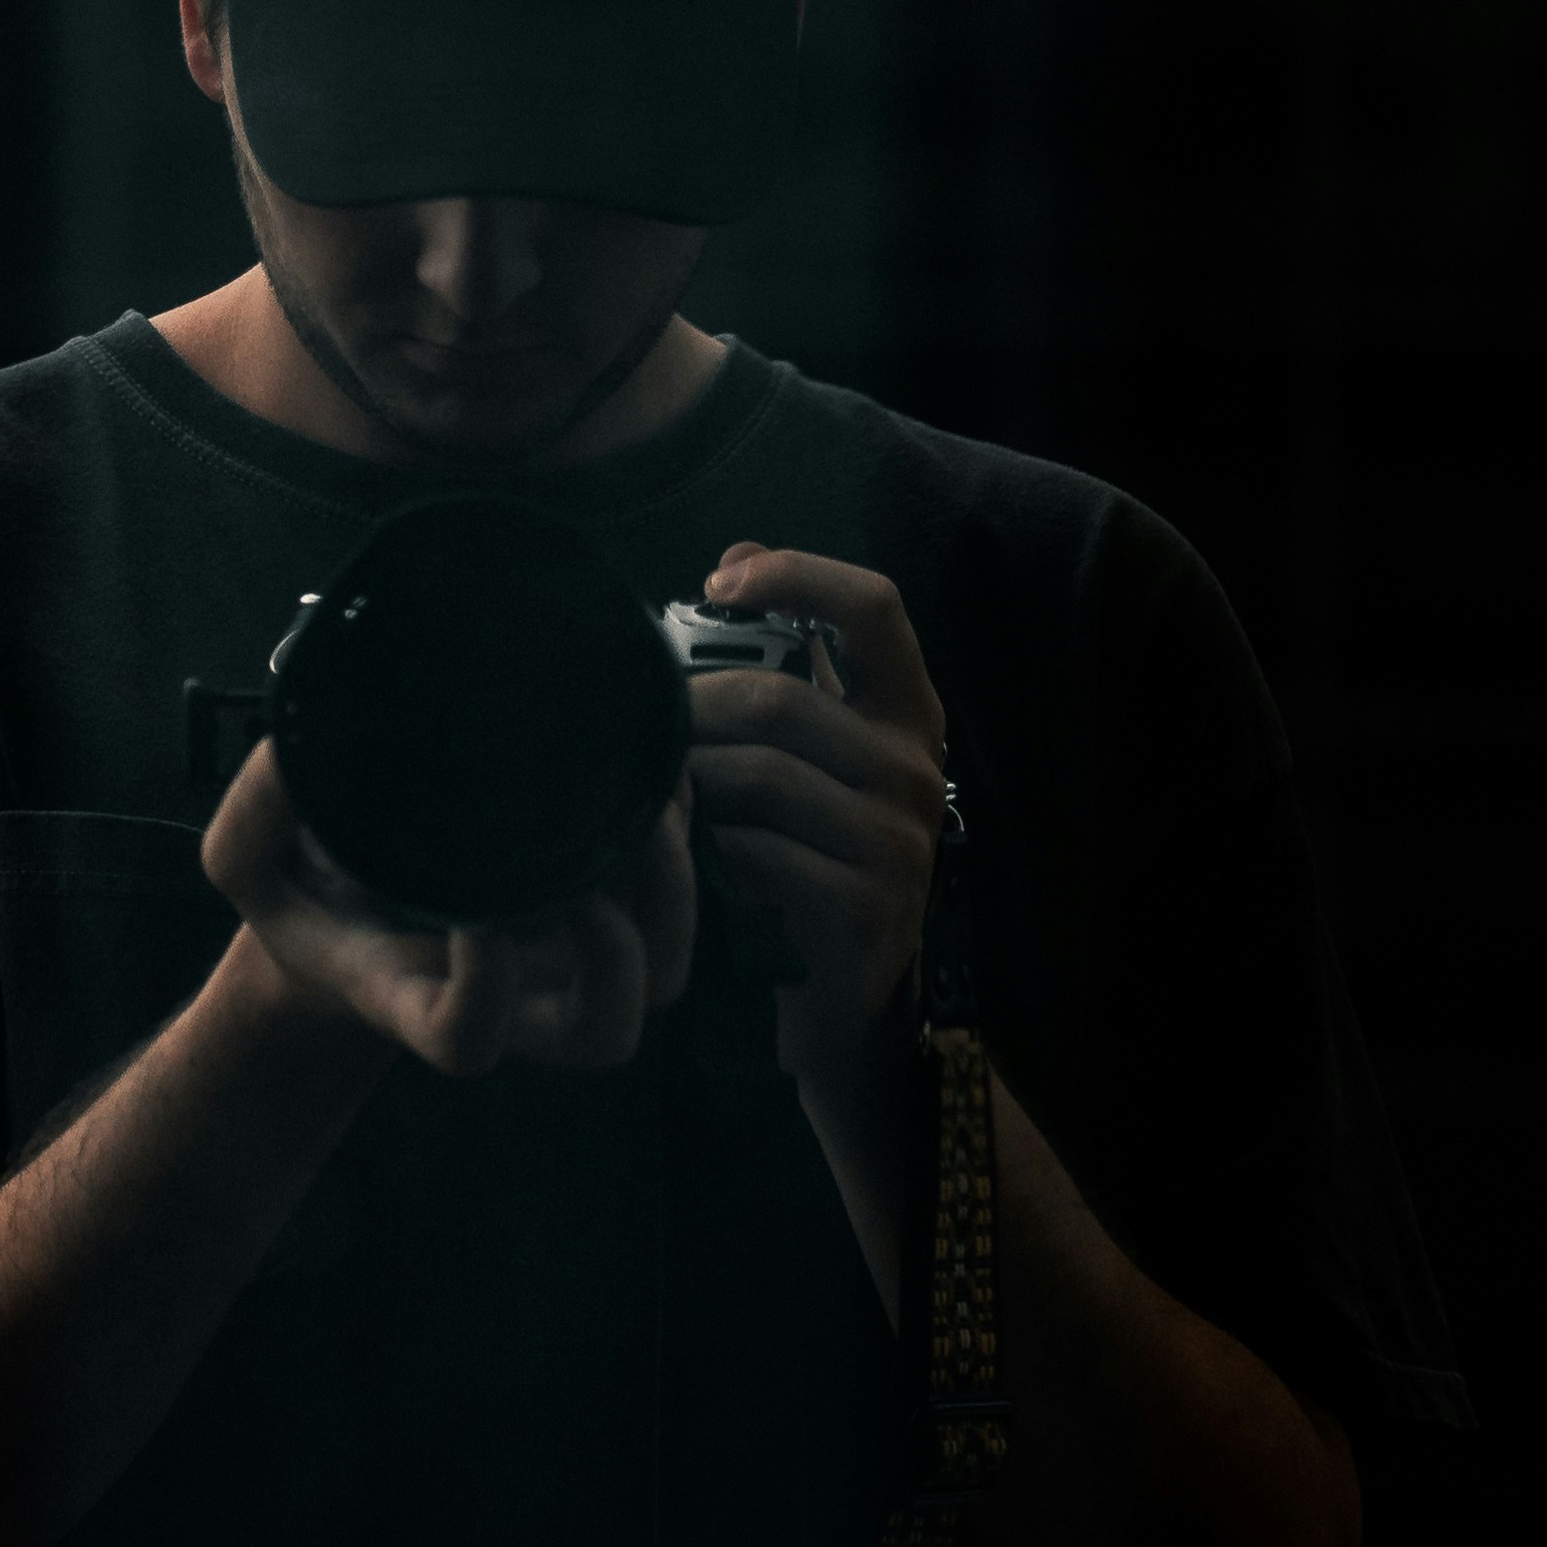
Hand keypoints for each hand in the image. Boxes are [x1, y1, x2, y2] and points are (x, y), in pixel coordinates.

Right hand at [197, 731, 696, 1076]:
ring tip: (644, 805)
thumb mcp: (251, 861)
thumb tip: (297, 747)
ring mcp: (563, 966)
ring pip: (661, 979)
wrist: (355, 899)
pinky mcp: (605, 914)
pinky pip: (675, 905)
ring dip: (671, 899)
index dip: (486, 991)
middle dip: (620, 956)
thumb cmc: (313, 889)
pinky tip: (647, 771)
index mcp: (413, 996)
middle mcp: (506, 999)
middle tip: (598, 857)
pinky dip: (682, 842)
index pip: (466, 1036)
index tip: (474, 913)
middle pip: (602, 1030)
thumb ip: (257, 813)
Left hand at [686, 542, 951, 1032]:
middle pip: (777, 699)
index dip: (798, 574)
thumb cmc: (802, 848)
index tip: (719, 583)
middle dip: (686, 712)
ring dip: (685, 785)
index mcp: (906, 711)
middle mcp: (915, 768)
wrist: (833, 992)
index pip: (874, 606)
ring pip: (757, 777)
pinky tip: (678, 859)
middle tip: (631, 733)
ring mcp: (898, 842)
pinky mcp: (866, 909)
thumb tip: (733, 554)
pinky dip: (701, 853)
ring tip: (645, 797)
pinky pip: (755, 855)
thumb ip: (781, 655)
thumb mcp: (808, 749)